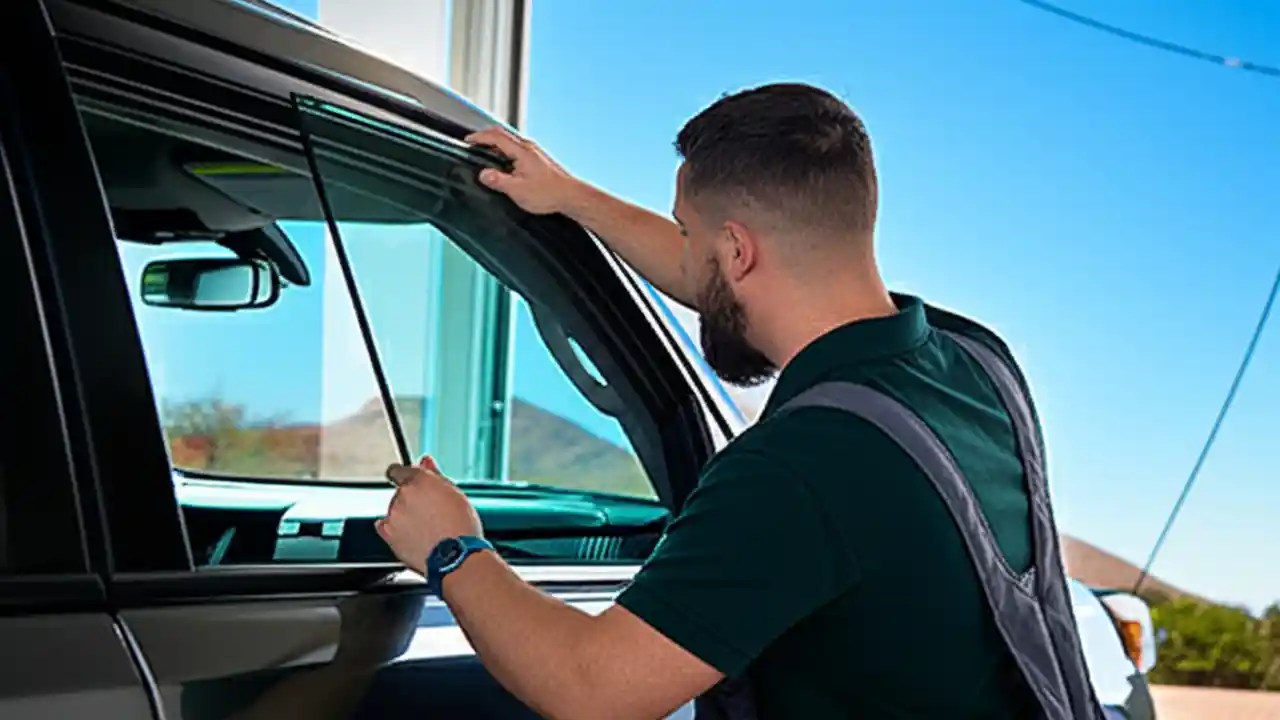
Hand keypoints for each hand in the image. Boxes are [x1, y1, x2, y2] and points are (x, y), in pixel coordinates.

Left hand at [377, 456, 482, 574]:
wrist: (456, 557)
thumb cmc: (461, 527)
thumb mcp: (455, 493)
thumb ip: (435, 475)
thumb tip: (426, 462)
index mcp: (419, 481)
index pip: (400, 470)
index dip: (406, 477)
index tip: (410, 482)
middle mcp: (403, 495)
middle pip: (400, 493)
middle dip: (411, 500)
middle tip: (430, 512)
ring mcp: (394, 515)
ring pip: (395, 510)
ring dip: (405, 516)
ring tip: (427, 529)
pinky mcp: (388, 535)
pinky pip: (385, 527)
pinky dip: (395, 530)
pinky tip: (412, 536)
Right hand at [465, 126, 583, 214]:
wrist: (571, 196)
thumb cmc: (549, 193)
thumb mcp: (518, 190)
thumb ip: (498, 181)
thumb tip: (484, 174)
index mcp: (522, 151)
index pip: (496, 136)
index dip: (479, 137)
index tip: (468, 140)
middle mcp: (529, 147)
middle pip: (503, 134)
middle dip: (486, 137)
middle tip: (474, 143)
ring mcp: (535, 152)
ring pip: (510, 141)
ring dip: (496, 144)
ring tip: (485, 153)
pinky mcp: (538, 159)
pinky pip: (517, 148)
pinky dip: (506, 150)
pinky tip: (504, 163)